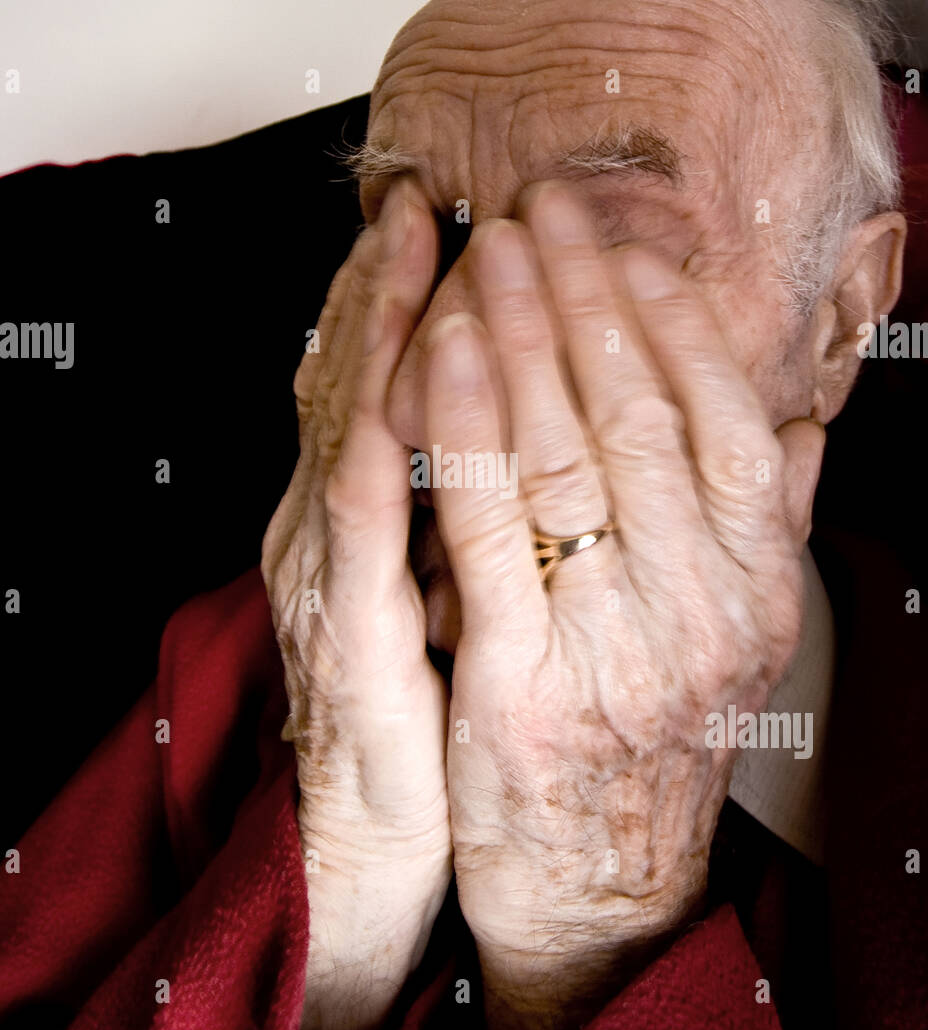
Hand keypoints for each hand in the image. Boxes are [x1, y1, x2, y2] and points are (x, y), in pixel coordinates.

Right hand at [261, 178, 451, 1029]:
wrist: (384, 828)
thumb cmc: (436, 701)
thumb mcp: (460, 582)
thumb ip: (479, 499)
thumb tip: (537, 422)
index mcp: (363, 515)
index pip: (381, 379)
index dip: (404, 294)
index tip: (448, 217)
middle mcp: (330, 528)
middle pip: (350, 380)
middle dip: (385, 284)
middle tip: (419, 201)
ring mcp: (330, 573)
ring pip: (349, 425)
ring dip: (380, 333)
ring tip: (411, 250)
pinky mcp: (350, 628)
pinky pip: (365, 521)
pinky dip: (384, 439)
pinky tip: (409, 380)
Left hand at [424, 182, 824, 1029]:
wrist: (601, 886)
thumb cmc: (655, 743)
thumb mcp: (738, 644)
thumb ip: (767, 535)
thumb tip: (797, 430)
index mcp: (756, 592)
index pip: (725, 421)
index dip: (672, 320)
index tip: (623, 245)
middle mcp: (699, 616)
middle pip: (640, 419)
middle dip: (584, 298)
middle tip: (543, 210)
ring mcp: (610, 654)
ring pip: (563, 458)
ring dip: (519, 338)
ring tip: (489, 252)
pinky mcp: (519, 688)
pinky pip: (486, 531)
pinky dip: (463, 427)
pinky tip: (440, 348)